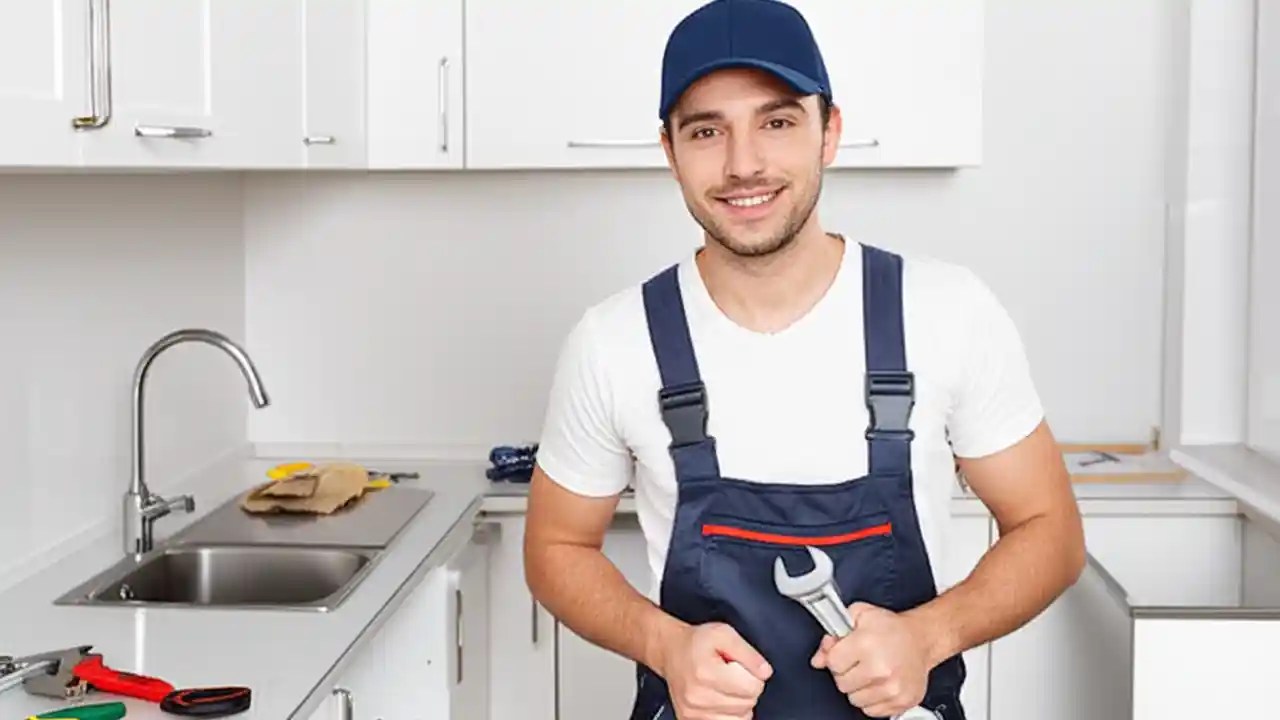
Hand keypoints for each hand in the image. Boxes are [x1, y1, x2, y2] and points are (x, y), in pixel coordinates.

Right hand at [659, 622, 772, 719]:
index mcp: (706, 673)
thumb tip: (764, 672)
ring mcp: (693, 712)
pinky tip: (721, 699)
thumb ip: (748, 652)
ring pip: (740, 718)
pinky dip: (730, 714)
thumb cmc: (697, 642)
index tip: (741, 666)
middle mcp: (697, 696)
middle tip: (732, 674)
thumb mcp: (724, 633)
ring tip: (725, 686)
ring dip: (739, 703)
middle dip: (746, 688)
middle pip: (747, 703)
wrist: (671, 651)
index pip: (752, 687)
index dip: (753, 674)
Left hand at [810, 603, 930, 717]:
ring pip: (855, 699)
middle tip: (859, 661)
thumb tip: (819, 658)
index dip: (836, 656)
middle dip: (846, 672)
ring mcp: (892, 688)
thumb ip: (833, 633)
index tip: (846, 652)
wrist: (921, 639)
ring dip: (858, 687)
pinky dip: (872, 699)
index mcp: (867, 644)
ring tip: (870, 672)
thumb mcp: (859, 615)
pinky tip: (879, 683)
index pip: (833, 663)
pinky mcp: (901, 701)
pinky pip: (871, 710)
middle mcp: (880, 668)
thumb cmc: (892, 628)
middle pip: (842, 683)